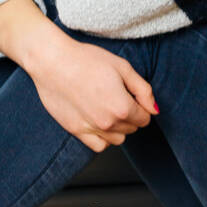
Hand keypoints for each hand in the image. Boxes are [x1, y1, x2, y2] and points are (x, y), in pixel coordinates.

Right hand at [26, 32, 157, 151]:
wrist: (52, 61)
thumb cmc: (86, 60)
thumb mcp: (122, 67)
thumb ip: (143, 90)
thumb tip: (154, 109)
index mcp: (123, 107)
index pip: (145, 118)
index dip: (141, 105)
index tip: (130, 93)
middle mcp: (108, 123)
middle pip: (132, 128)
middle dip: (130, 115)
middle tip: (116, 95)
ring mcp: (91, 129)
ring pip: (118, 139)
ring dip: (118, 128)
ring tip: (106, 107)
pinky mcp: (76, 131)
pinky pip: (99, 146)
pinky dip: (103, 138)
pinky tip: (98, 122)